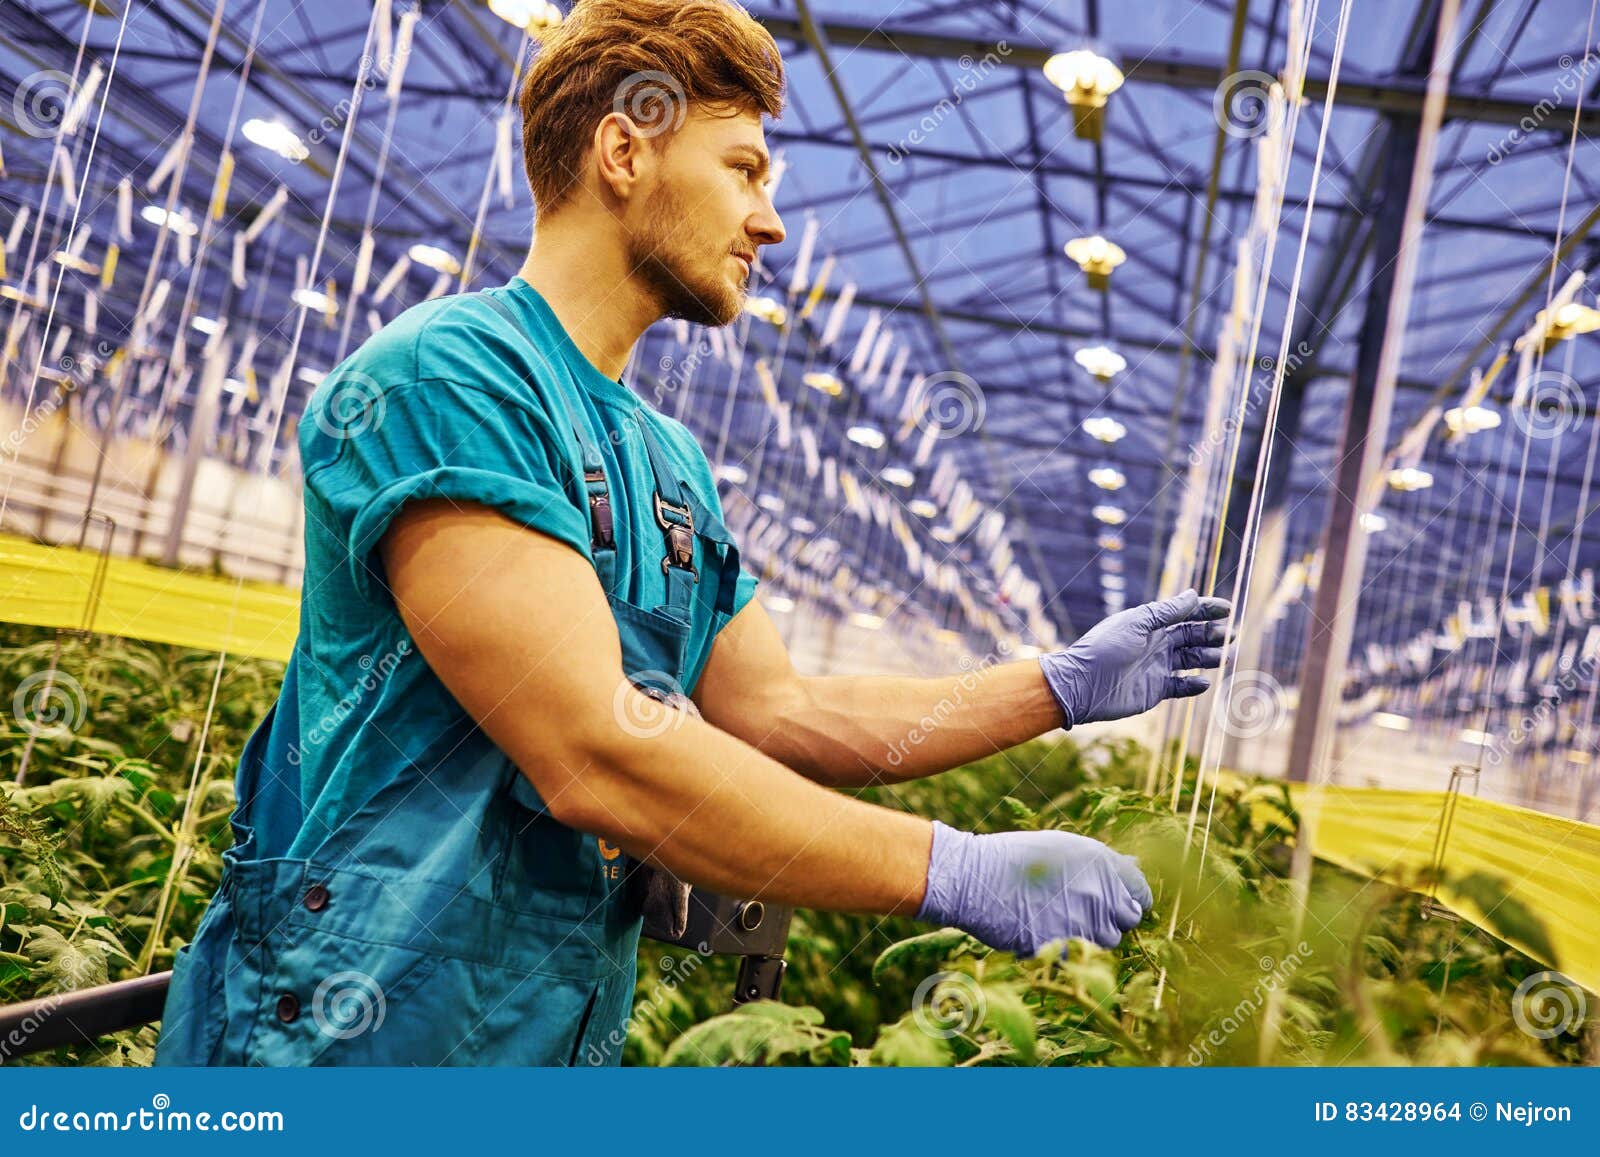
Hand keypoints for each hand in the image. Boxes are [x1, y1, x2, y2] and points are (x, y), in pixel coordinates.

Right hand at [916, 821, 1152, 954]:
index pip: (1140, 893)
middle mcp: (1099, 894)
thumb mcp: (1064, 847)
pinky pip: (1074, 957)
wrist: (974, 877)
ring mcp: (1080, 924)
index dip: (1131, 899)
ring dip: (1089, 936)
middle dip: (1111, 918)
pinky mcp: (1060, 948)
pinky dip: (1061, 949)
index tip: (1119, 902)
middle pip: (1126, 921)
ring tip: (1060, 920)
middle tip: (1085, 912)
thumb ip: (1103, 862)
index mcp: (1103, 865)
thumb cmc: (1018, 857)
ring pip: (1104, 943)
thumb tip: (1134, 865)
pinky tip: (1040, 930)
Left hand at [1039, 588, 1230, 726]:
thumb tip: (1193, 594)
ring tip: (1226, 657)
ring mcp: (1157, 667)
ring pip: (1192, 660)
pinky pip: (1181, 686)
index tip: (1228, 609)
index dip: (1207, 610)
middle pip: (1192, 636)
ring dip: (1210, 657)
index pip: (1185, 613)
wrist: (1081, 685)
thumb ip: (1166, 612)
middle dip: (1213, 634)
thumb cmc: (1104, 648)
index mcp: (1151, 624)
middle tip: (1230, 635)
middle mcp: (1156, 643)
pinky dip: (1194, 684)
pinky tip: (1203, 681)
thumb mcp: (1136, 624)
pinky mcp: (1156, 689)